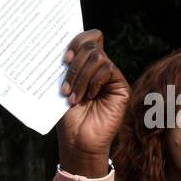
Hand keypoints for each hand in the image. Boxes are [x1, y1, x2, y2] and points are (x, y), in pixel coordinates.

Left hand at [56, 30, 129, 176]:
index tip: (64, 58)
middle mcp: (99, 68)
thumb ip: (65, 68)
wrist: (78, 141)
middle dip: (75, 64)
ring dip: (81, 77)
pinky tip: (88, 98)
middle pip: (92, 45)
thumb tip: (59, 48)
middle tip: (65, 87)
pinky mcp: (121, 86)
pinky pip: (108, 70)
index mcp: (84, 65)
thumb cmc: (67, 118)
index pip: (87, 39)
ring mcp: (111, 76)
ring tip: (73, 98)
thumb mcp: (61, 90)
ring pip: (98, 57)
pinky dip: (94, 82)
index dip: (76, 41)